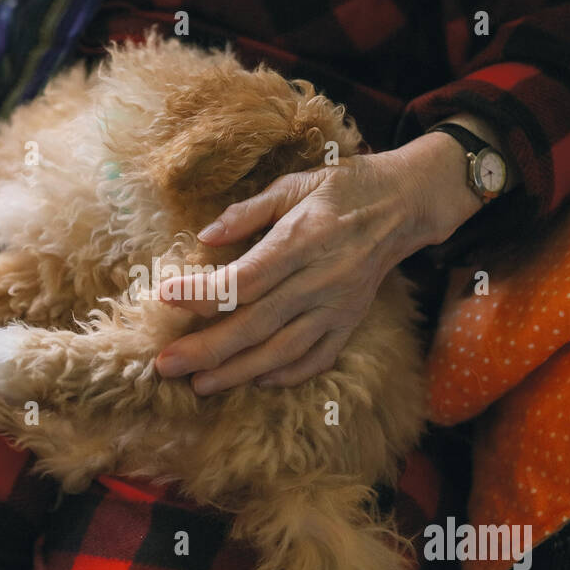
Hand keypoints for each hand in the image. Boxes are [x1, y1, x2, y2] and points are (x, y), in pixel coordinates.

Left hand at [153, 117, 493, 393]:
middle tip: (166, 365)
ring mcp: (338, 307)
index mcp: (303, 240)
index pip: (246, 278)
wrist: (404, 205)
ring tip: (200, 385)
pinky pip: (318, 358)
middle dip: (208, 349)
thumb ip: (248, 212)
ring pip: (283, 351)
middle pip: (257, 324)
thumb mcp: (295, 184)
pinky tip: (257, 380)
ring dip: (239, 372)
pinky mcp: (350, 321)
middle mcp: (320, 280)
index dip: (205, 293)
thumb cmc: (343, 189)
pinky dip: (287, 374)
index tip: (165, 296)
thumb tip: (205, 235)